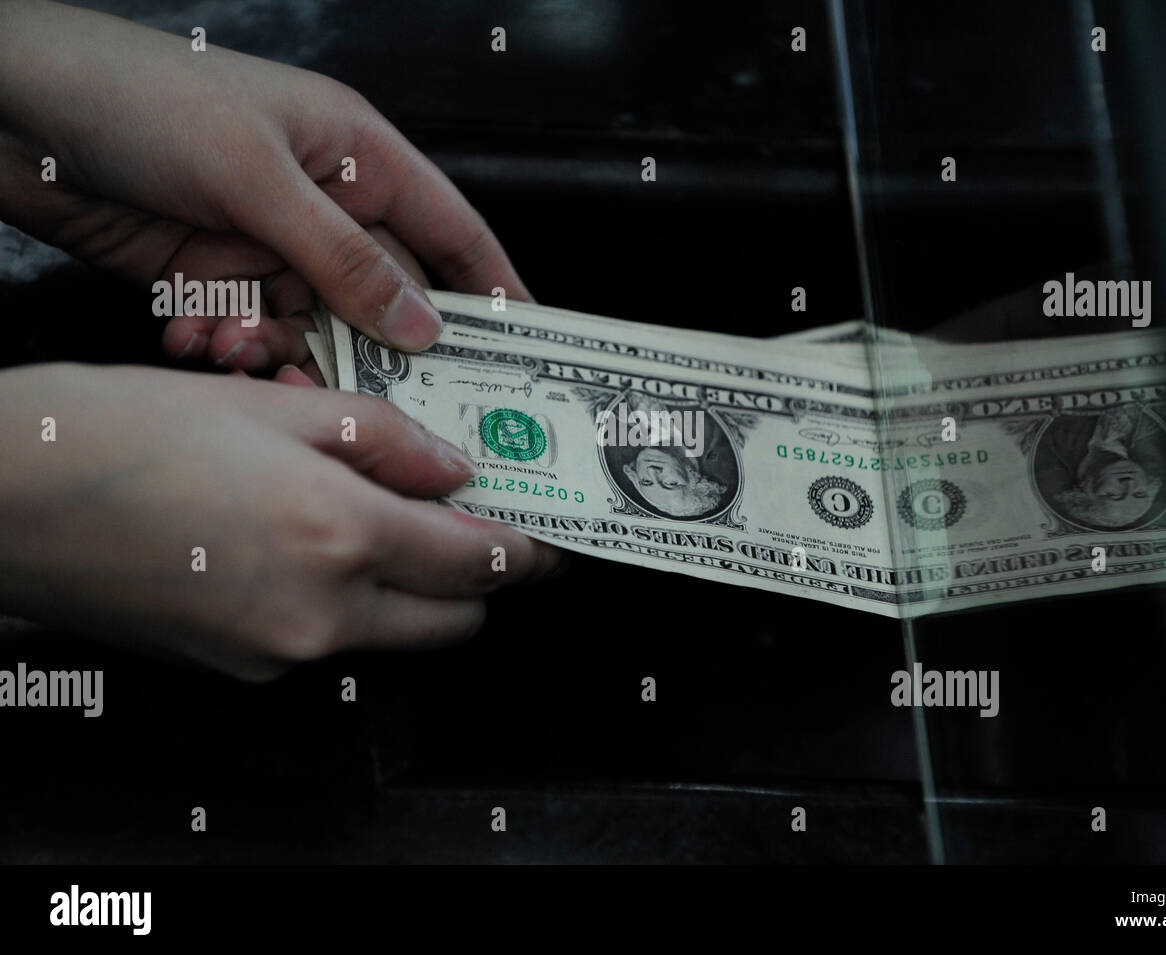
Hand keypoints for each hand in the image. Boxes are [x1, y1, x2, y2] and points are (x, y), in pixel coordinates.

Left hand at [0, 0, 529, 373]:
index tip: (527, 348)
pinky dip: (223, 347)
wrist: (11, 108)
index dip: (493, 288)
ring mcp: (265, 242)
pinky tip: (188, 335)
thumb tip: (422, 326)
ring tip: (234, 348)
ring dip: (276, 352)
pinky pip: (246, 333)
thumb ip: (343, 259)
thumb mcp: (255, 176)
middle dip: (367, 348)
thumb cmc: (140, 99)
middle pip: (381, 298)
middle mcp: (321, 204)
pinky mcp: (211, 274)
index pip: (451, 229)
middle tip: (371, 403)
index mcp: (356, 155)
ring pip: (309, 328)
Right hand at [0, 364, 561, 679]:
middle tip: (484, 524)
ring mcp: (277, 651)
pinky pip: (329, 641)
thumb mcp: (270, 404)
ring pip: (394, 635)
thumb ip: (383, 439)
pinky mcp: (239, 667)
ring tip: (396, 520)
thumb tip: (455, 468)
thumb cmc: (122, 432)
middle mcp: (319, 613)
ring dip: (417, 591)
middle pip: (452, 621)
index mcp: (340, 535)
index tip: (556, 538)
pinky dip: (350, 602)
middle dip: (483, 579)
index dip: (532, 552)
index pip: (481, 565)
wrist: (4, 498)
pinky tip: (318, 542)